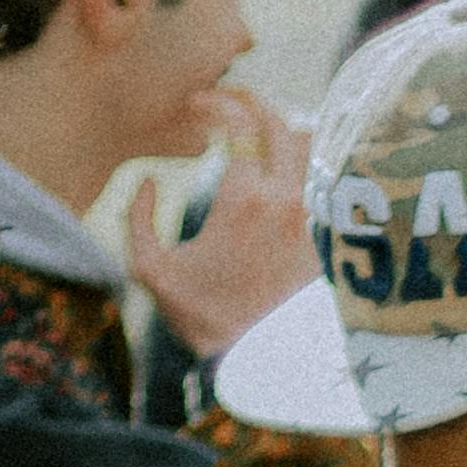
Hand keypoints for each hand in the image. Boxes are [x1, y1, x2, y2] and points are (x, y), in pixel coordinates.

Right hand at [120, 83, 317, 367]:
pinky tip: (286, 166)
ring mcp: (314, 219)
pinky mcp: (328, 237)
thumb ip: (138, 218)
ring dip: (286, 131)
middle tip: (233, 102)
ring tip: (262, 131)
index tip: (198, 104)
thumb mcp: (150, 270)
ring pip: (313, 148)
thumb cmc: (201, 318)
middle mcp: (287, 202)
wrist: (260, 364)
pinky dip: (307, 163)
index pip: (240, 123)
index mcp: (244, 200)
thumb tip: (148, 179)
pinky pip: (327, 182)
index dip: (217, 102)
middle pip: (282, 124)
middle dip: (255, 104)